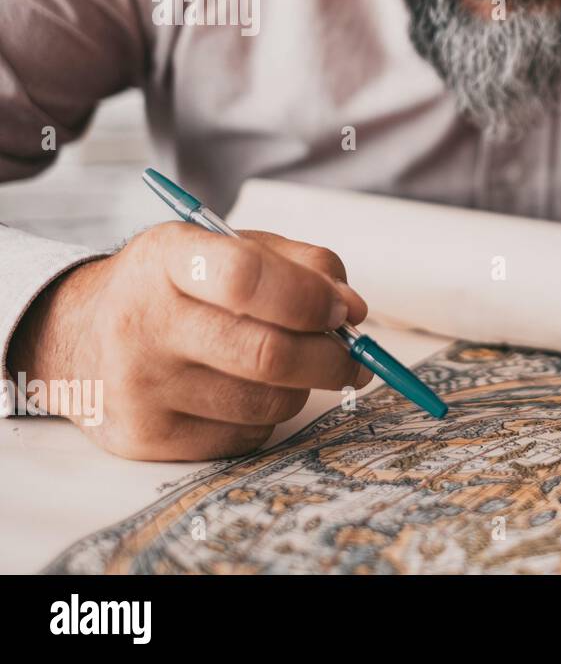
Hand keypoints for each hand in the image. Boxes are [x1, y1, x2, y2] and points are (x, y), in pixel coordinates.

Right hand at [7, 224, 369, 460]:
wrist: (81, 335)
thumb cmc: (180, 286)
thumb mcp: (233, 248)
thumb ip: (304, 266)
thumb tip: (353, 311)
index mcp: (167, 259)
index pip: (247, 278)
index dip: (310, 298)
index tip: (343, 310)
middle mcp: (143, 323)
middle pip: (268, 354)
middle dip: (331, 358)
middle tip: (352, 355)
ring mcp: (140, 386)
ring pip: (267, 402)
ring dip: (300, 388)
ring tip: (288, 367)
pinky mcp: (146, 438)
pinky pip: (246, 435)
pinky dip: (266, 415)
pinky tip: (242, 391)